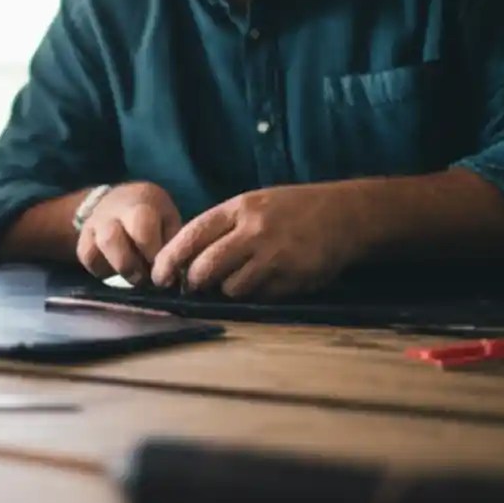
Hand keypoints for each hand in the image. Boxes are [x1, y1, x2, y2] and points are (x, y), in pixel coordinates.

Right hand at [76, 182, 181, 285]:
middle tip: (146, 278)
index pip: (141, 228)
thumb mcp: (168, 219)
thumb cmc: (152, 214)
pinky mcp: (82, 238)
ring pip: (92, 252)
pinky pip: (86, 259)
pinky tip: (117, 270)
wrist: (119, 200)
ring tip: (133, 277)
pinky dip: (101, 270)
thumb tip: (172, 274)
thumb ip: (171, 243)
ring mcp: (93, 224)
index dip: (151, 253)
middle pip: (110, 240)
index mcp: (140, 202)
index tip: (162, 269)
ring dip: (116, 270)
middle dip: (130, 267)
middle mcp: (111, 211)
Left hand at [151, 184, 368, 298]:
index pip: (192, 236)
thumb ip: (220, 229)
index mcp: (239, 208)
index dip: (170, 259)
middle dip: (194, 283)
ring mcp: (275, 256)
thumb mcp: (252, 205)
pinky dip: (255, 295)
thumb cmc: (290, 210)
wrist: (345, 215)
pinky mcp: (293, 279)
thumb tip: (183, 261)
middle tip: (193, 287)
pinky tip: (266, 282)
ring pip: (231, 288)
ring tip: (238, 280)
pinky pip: (260, 297)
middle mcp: (255, 231)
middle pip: (206, 267)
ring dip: (227, 290)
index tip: (158, 277)